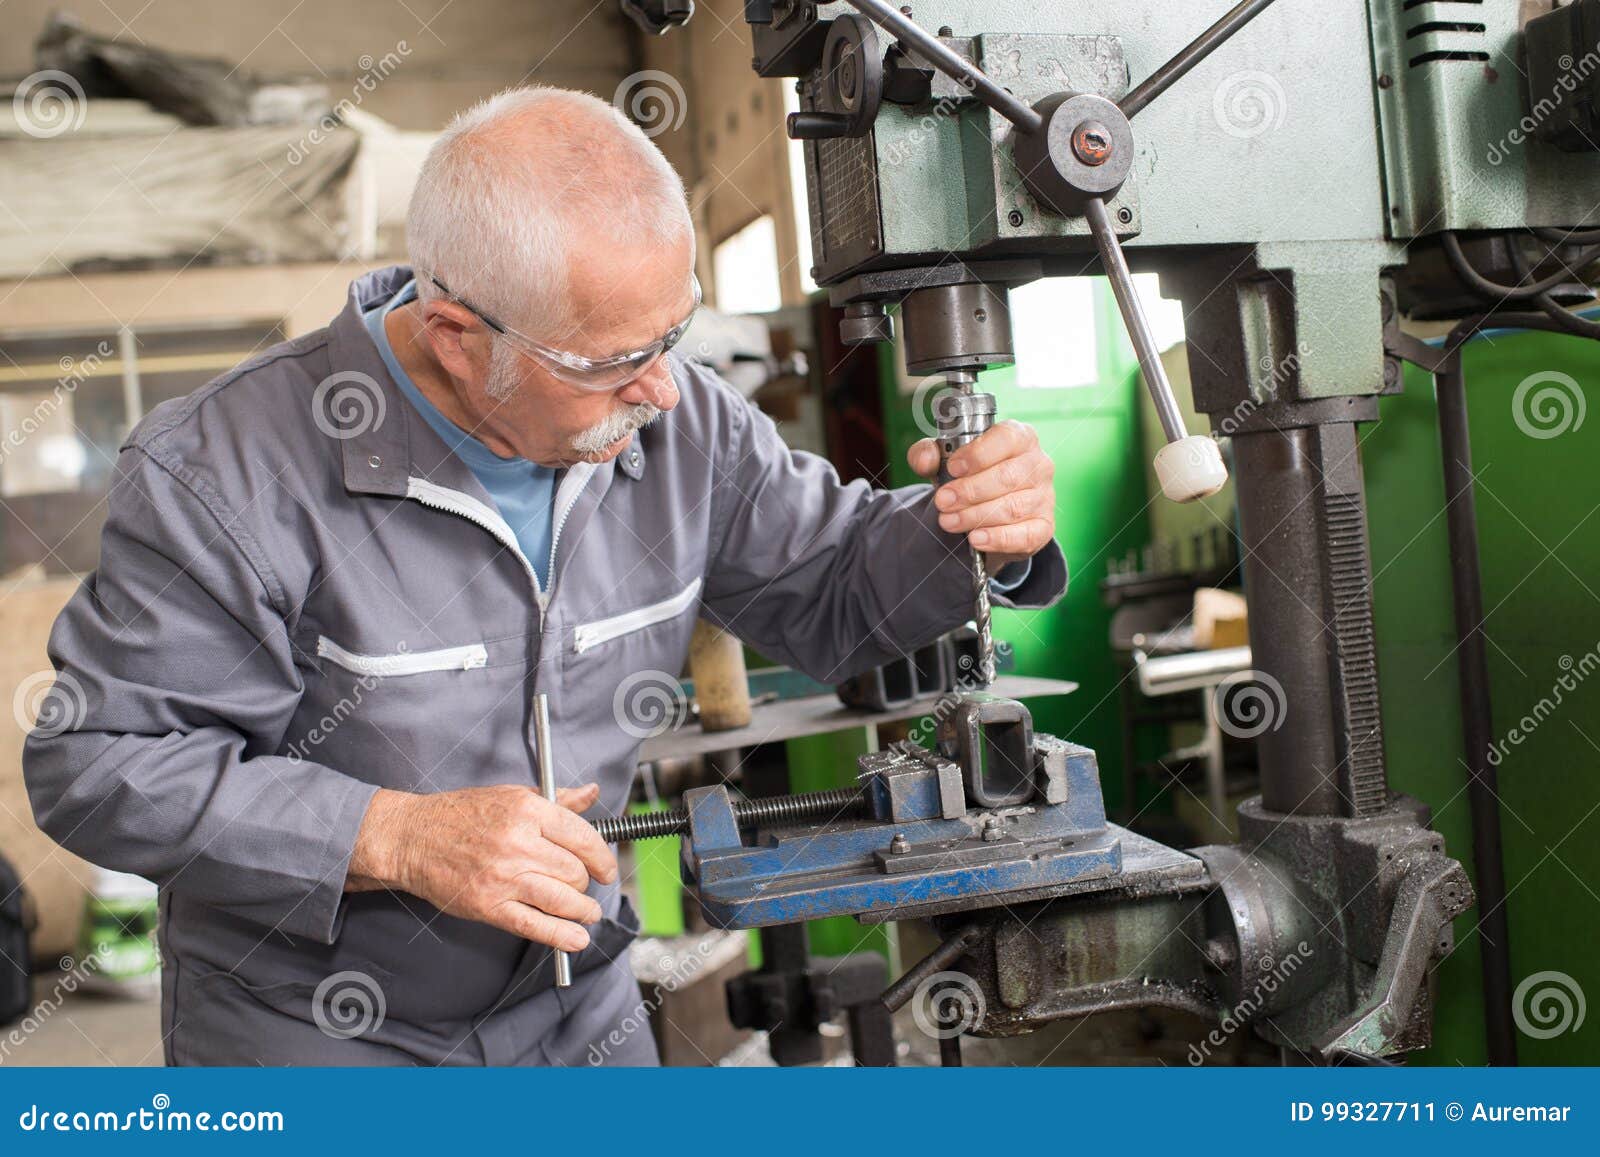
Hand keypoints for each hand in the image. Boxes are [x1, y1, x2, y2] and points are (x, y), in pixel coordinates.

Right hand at [347, 783, 615, 951]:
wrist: (413, 838)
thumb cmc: (461, 815)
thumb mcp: (512, 795)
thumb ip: (558, 800)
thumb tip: (591, 793)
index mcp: (528, 811)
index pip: (583, 837)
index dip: (603, 858)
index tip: (606, 869)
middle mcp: (519, 843)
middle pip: (575, 871)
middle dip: (586, 883)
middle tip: (583, 886)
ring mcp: (503, 877)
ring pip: (562, 900)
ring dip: (583, 911)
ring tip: (587, 913)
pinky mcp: (489, 906)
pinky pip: (534, 925)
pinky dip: (561, 936)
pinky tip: (576, 939)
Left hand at [908, 420, 1055, 567]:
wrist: (987, 514)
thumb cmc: (970, 477)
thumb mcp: (945, 460)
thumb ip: (928, 454)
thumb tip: (925, 460)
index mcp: (1020, 437)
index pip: (1006, 438)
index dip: (978, 454)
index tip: (954, 468)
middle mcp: (1038, 464)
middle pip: (1007, 477)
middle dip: (970, 491)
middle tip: (943, 501)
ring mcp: (1045, 496)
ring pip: (1012, 507)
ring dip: (975, 516)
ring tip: (949, 521)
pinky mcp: (1044, 527)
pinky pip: (1025, 535)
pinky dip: (998, 538)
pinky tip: (976, 539)